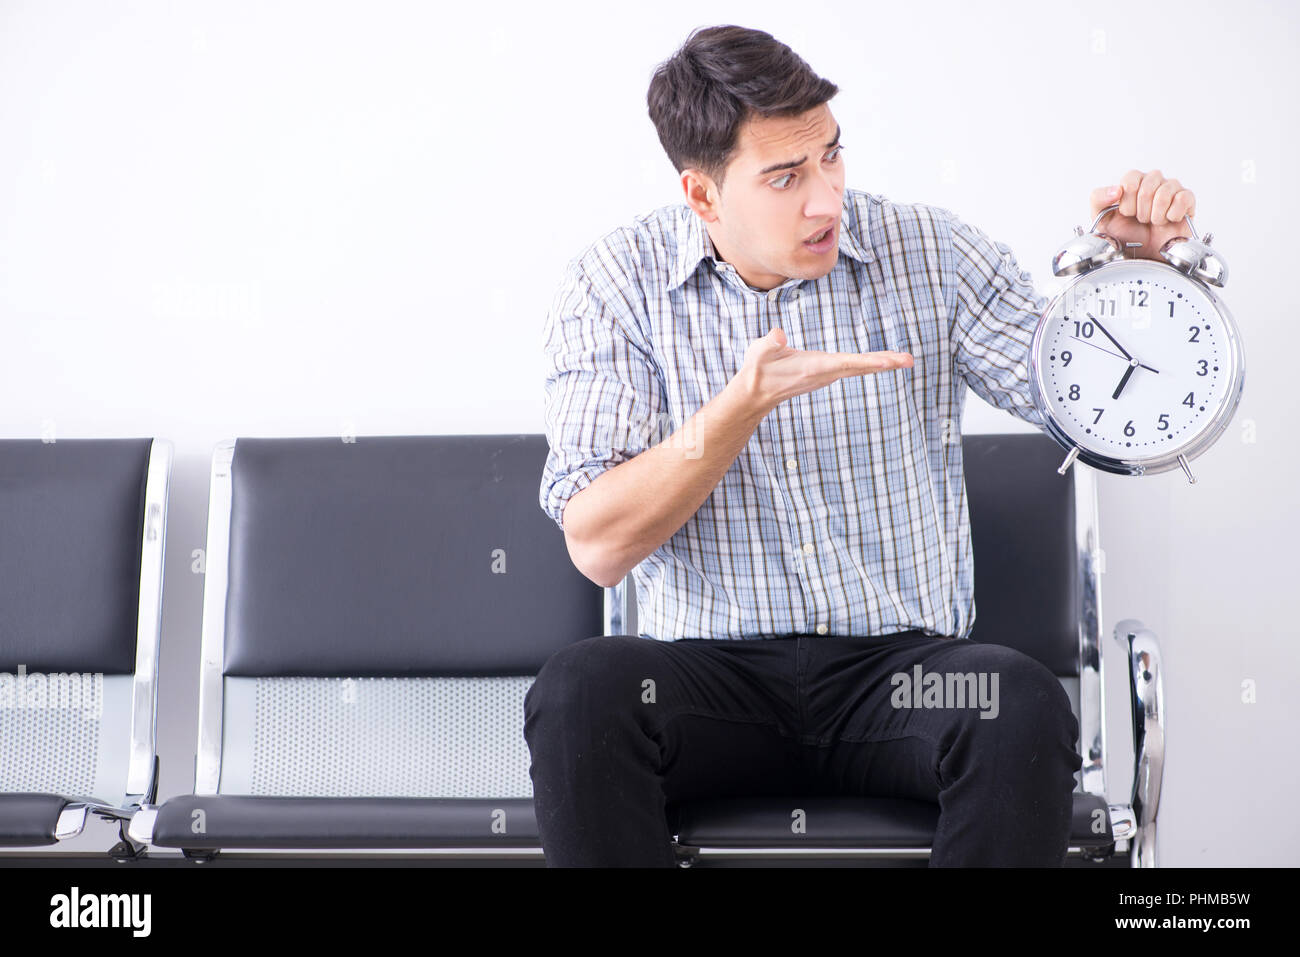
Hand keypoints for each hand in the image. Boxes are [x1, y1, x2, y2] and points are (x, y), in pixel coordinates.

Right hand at [739, 326, 912, 414]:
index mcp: (814, 367)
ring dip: (882, 363)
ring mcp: (826, 375)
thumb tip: (779, 335)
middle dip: (885, 363)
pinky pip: (853, 368)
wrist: (755, 394)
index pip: (846, 363)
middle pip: (860, 367)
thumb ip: (770, 343)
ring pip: (859, 368)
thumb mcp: (760, 352)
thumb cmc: (758, 369)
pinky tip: (883, 361)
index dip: (868, 361)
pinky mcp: (825, 374)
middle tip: (909, 360)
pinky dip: (870, 363)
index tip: (889, 362)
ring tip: (903, 359)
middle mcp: (824, 373)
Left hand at [1088, 169, 1196, 261]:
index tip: (1127, 213)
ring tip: (1154, 222)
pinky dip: (1173, 214)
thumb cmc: (1126, 235)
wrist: (1144, 255)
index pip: (1131, 178)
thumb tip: (1116, 189)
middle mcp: (1153, 181)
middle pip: (1147, 187)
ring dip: (1156, 215)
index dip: (1127, 201)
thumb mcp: (1102, 219)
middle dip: (1140, 211)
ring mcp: (1171, 188)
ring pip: (1164, 193)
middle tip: (1141, 220)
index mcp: (1133, 182)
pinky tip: (1168, 220)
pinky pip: (1183, 198)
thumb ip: (1098, 199)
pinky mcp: (1187, 199)